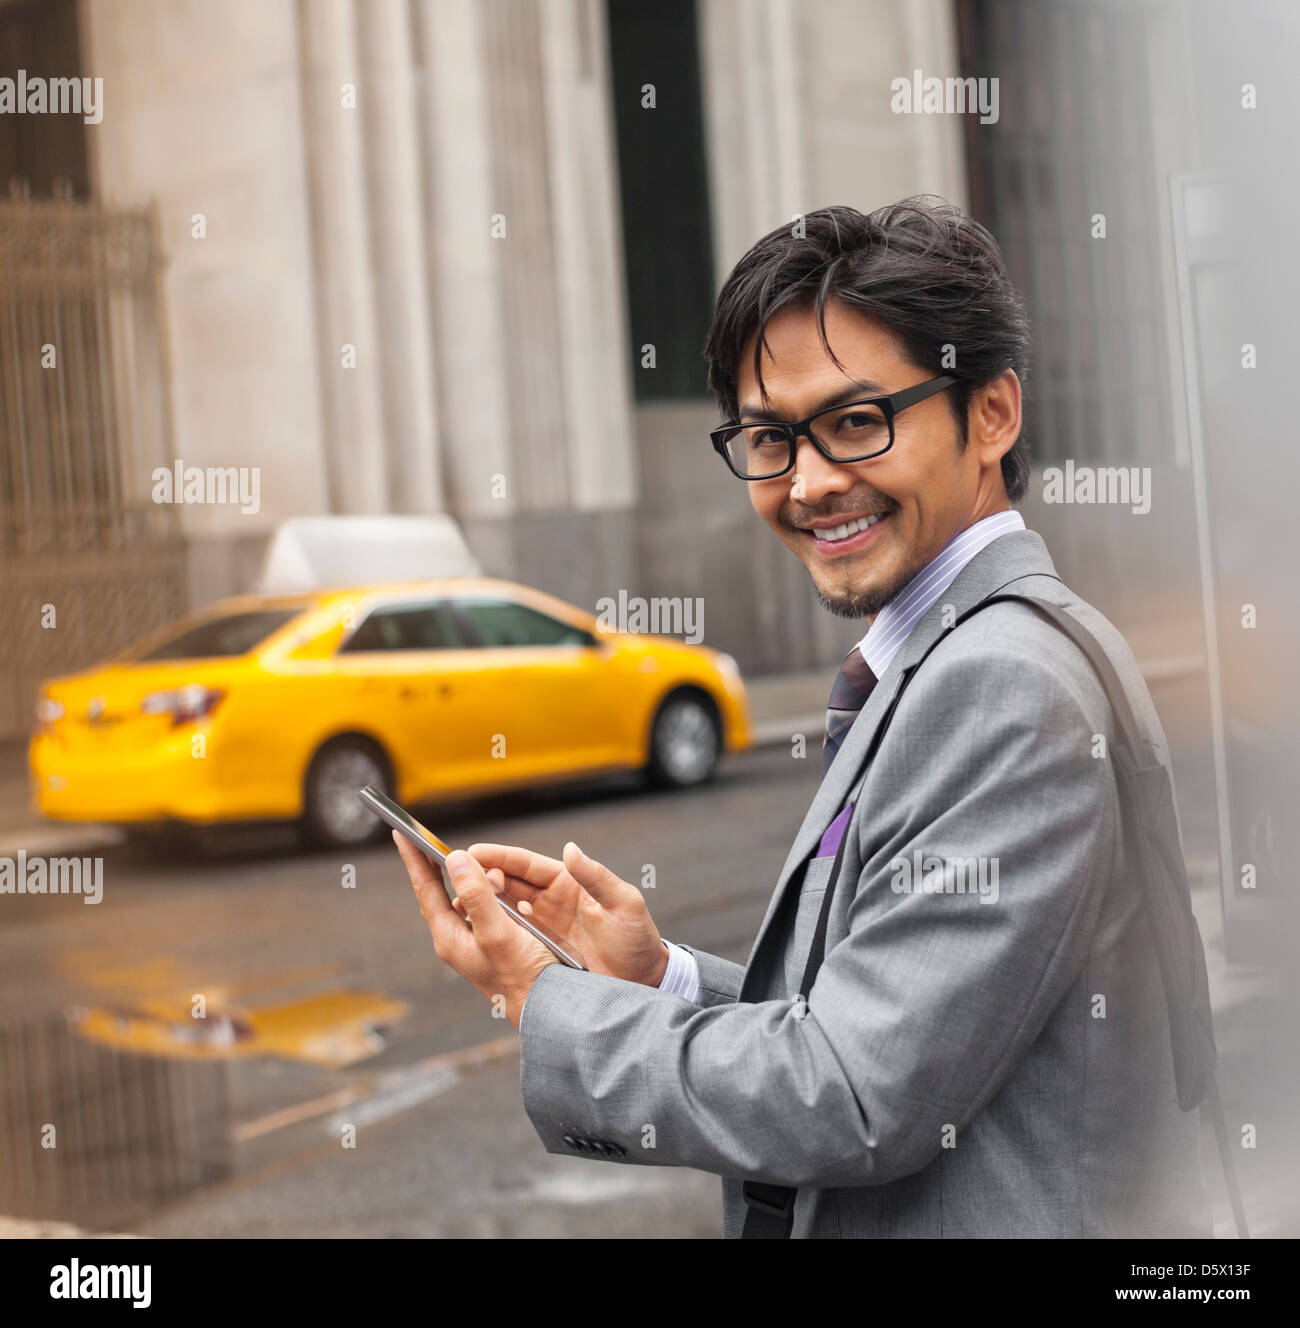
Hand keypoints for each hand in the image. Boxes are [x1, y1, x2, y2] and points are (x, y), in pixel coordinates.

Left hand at [392, 831, 556, 1027]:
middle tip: (422, 838)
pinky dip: (483, 888)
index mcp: (449, 938)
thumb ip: (477, 896)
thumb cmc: (523, 976)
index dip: (414, 859)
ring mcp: (472, 942)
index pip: (426, 889)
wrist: (546, 1007)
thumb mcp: (498, 933)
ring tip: (462, 856)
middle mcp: (456, 939)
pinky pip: (480, 906)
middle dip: (430, 864)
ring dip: (464, 875)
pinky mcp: (490, 942)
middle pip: (436, 893)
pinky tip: (493, 882)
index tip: (401, 832)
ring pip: (460, 898)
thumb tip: (456, 860)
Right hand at [465, 840, 668, 987]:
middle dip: (481, 876)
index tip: (472, 852)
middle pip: (507, 883)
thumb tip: (571, 850)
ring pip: (501, 909)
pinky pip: (508, 936)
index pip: (527, 864)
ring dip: (480, 903)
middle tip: (457, 876)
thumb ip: (598, 878)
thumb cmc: (638, 941)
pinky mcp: (537, 951)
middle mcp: (549, 901)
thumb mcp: (624, 905)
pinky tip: (474, 931)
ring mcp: (540, 926)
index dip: (500, 857)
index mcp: (568, 882)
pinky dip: (489, 930)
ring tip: (458, 902)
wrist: (642, 983)